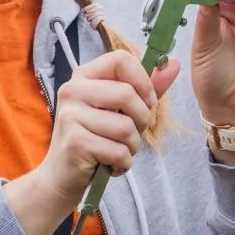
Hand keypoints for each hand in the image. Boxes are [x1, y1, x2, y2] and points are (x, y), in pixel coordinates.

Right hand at [36, 50, 180, 209]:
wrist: (62, 175)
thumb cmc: (94, 138)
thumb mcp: (118, 109)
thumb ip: (145, 88)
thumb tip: (173, 63)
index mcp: (83, 76)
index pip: (120, 59)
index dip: (142, 80)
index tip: (148, 101)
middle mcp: (72, 91)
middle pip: (127, 94)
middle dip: (141, 120)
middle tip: (132, 134)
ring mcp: (71, 116)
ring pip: (125, 127)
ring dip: (132, 146)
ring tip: (118, 151)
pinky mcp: (75, 142)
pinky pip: (118, 151)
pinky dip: (123, 163)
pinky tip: (112, 165)